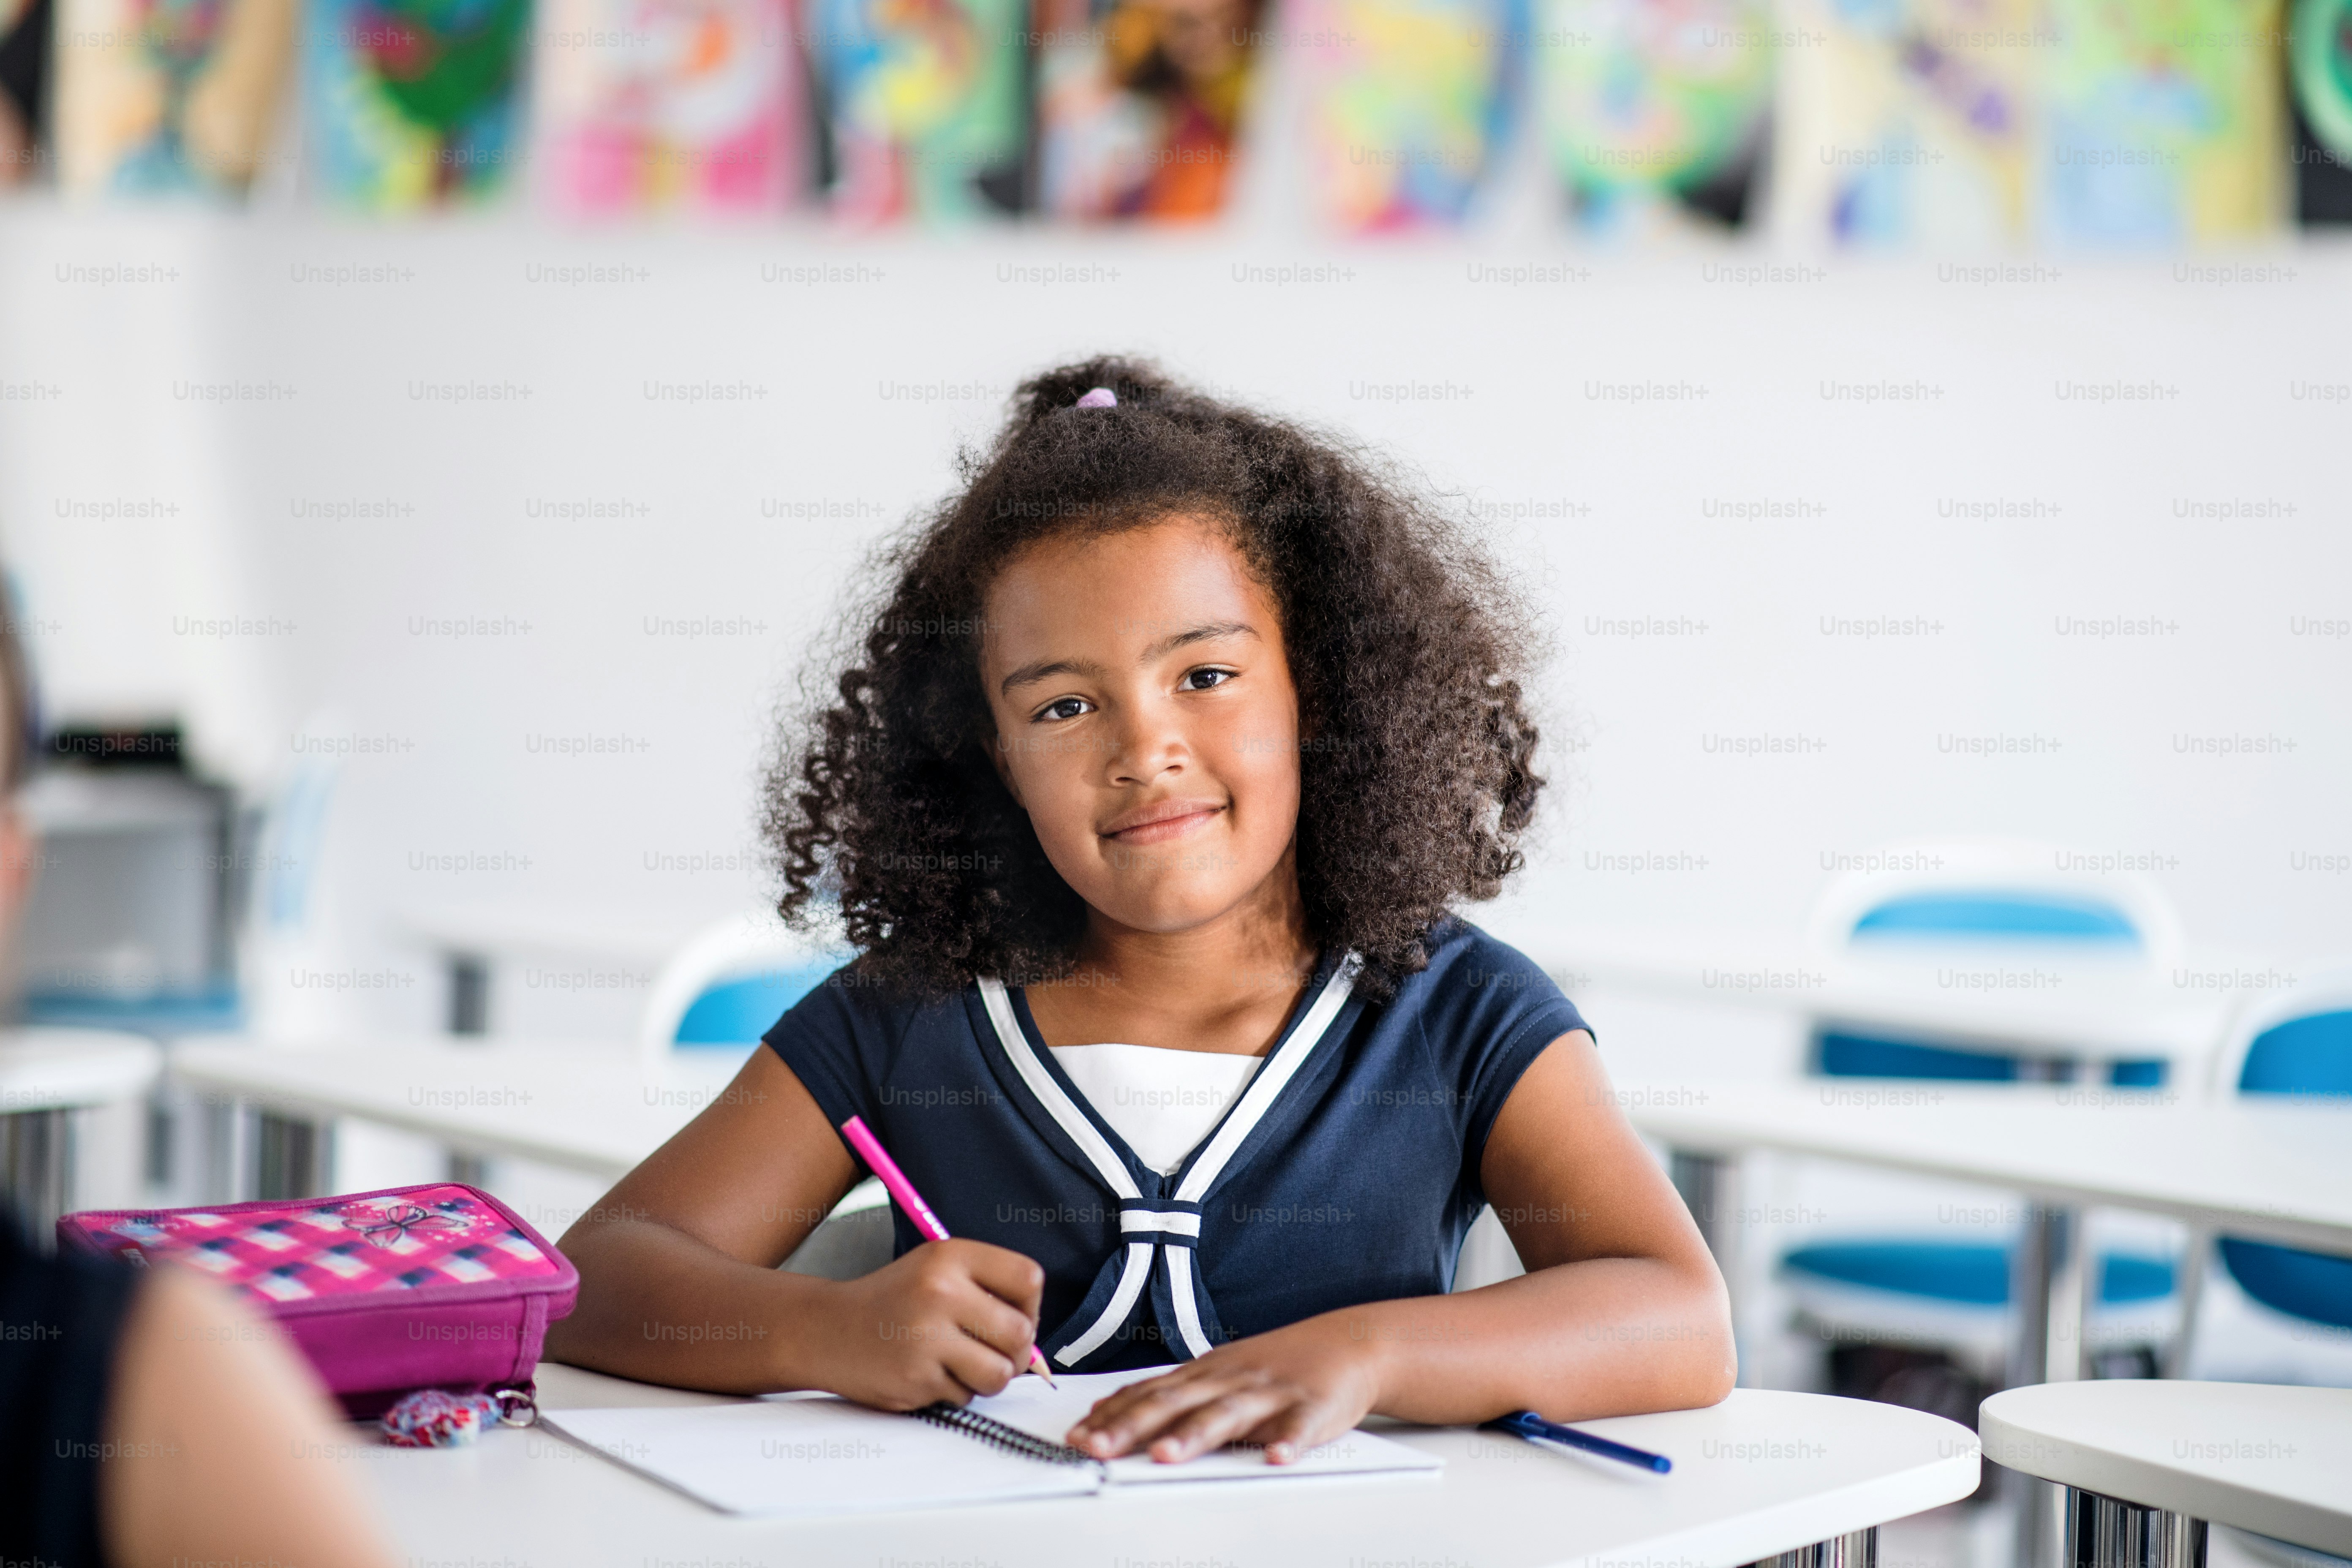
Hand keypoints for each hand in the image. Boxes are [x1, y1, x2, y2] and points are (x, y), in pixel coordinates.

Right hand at [819, 1239, 1043, 1410]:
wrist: (827, 1329)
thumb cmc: (894, 1301)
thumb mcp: (937, 1271)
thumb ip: (988, 1293)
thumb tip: (1038, 1350)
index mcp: (950, 1255)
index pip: (1028, 1279)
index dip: (1031, 1305)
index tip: (1013, 1316)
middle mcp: (940, 1291)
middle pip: (1021, 1333)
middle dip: (1016, 1352)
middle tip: (993, 1353)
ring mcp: (926, 1337)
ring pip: (999, 1373)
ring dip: (988, 1378)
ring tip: (962, 1366)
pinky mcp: (915, 1378)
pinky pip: (964, 1397)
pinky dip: (954, 1393)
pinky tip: (927, 1373)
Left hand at [1065, 1314, 1384, 1463]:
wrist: (1346, 1342)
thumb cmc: (1275, 1364)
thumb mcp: (1215, 1373)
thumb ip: (1165, 1394)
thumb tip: (1106, 1412)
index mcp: (1205, 1374)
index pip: (1149, 1394)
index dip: (1112, 1417)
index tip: (1076, 1437)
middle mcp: (1231, 1379)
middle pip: (1176, 1402)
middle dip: (1133, 1426)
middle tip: (1097, 1447)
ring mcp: (1271, 1391)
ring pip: (1230, 1413)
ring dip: (1197, 1434)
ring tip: (1167, 1455)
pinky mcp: (1312, 1406)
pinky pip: (1300, 1426)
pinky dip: (1289, 1442)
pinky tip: (1278, 1458)